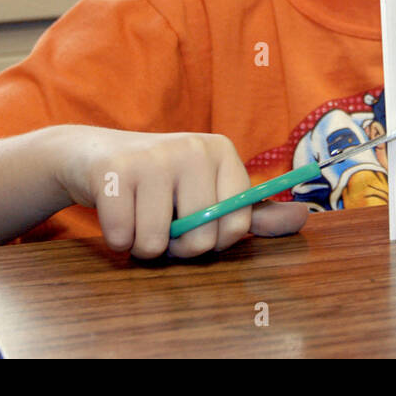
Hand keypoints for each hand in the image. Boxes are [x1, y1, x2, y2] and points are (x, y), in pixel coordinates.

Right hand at [52, 126, 308, 258]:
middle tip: (161, 223)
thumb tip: (304, 218)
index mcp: (221, 152)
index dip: (213, 241)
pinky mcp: (114, 170)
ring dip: (141, 244)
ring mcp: (153, 156)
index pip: (237, 225)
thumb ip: (252, 212)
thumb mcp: (206, 191)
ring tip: (137, 215)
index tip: (195, 225)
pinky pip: (122, 235)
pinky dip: (116, 237)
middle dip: (175, 247)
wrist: (91, 155)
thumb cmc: (157, 182)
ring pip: (156, 242)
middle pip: (199, 238)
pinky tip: (115, 211)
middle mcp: (192, 148)